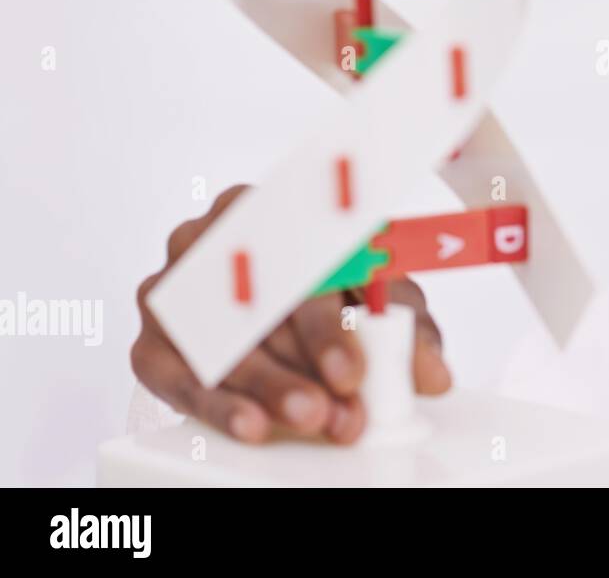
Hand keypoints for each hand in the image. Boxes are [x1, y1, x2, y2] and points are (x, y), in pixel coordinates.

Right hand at [130, 185, 451, 443]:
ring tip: (311, 420)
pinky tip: (252, 424)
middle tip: (338, 411)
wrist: (266, 299)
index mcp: (270, 207)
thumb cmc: (329, 287)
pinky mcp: (151, 340)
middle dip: (303, 368)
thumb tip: (433, 373)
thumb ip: (407, 329)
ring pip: (218, 344)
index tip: (351, 371)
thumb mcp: (374, 296)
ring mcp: (173, 287)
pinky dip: (219, 405)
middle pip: (254, 309)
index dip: (326, 326)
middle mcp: (212, 237)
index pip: (293, 264)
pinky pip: (177, 376)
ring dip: (268, 389)